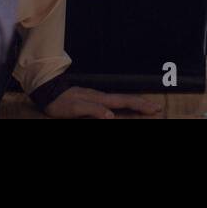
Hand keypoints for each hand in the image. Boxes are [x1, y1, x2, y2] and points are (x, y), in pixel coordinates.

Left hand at [42, 86, 162, 118]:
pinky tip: (124, 105)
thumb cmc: (61, 103)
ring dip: (135, 102)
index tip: (154, 108)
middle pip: (127, 99)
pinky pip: (114, 101)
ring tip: (146, 106)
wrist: (49, 92)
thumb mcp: (75, 109)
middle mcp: (102, 97)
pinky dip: (124, 103)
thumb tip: (111, 116)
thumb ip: (93, 111)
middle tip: (157, 107)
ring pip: (121, 99)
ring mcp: (98, 97)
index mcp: (100, 99)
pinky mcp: (93, 99)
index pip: (124, 102)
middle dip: (143, 103)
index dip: (140, 105)